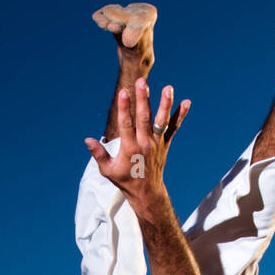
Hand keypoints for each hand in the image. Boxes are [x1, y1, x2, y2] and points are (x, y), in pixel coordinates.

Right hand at [84, 78, 189, 212]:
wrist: (147, 192)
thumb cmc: (125, 180)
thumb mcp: (108, 170)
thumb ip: (98, 154)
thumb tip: (87, 140)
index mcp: (130, 149)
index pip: (126, 125)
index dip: (125, 108)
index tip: (123, 93)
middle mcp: (145, 144)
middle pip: (144, 118)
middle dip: (143, 99)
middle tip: (143, 82)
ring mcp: (157, 144)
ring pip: (161, 121)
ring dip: (165, 104)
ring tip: (168, 88)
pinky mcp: (165, 145)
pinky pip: (173, 128)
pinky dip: (180, 115)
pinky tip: (186, 102)